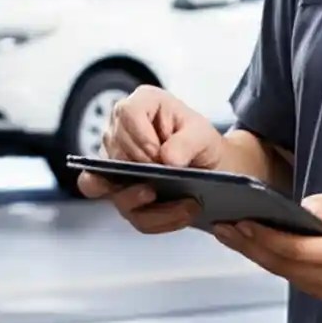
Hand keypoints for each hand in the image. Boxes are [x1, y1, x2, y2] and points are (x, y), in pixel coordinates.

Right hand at [76, 85, 224, 233]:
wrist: (207, 168)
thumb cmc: (200, 143)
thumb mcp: (203, 136)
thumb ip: (187, 142)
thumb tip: (167, 159)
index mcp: (141, 105)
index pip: (126, 114)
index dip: (141, 137)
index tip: (159, 155)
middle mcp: (119, 131)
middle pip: (116, 154)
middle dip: (145, 172)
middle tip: (173, 178)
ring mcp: (114, 162)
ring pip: (114, 186)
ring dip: (148, 201)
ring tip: (182, 204)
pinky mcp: (119, 190)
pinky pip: (128, 210)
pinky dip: (156, 217)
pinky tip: (181, 213)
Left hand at [212, 188, 321, 308]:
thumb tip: (300, 209)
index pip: (295, 249)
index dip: (263, 236)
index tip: (240, 222)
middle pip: (284, 266)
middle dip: (250, 246)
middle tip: (222, 228)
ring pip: (288, 276)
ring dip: (259, 256)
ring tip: (233, 235)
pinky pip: (300, 281)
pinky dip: (278, 264)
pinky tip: (261, 247)